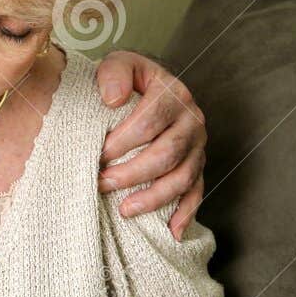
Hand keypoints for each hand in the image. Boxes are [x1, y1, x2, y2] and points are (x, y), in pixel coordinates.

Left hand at [94, 51, 206, 239]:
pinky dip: (185, 214)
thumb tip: (113, 99)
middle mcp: (191, 120)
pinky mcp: (198, 165)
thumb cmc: (129, 80)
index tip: (97, 155)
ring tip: (125, 210)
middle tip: (102, 183)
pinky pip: (196, 192)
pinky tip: (171, 232)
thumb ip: (114, 73)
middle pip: (166, 154)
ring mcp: (197, 145)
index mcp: (172, 94)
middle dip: (132, 173)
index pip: (149, 122)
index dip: (121, 142)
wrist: (149, 86)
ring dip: (153, 198)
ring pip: (182, 177)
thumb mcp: (119, 63)